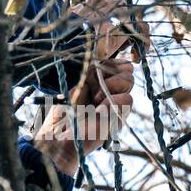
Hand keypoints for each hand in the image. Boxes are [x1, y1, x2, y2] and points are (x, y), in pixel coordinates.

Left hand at [33, 15, 134, 175]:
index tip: (93, 71)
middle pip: (127, 68)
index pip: (117, 59)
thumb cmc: (63, 110)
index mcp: (99, 77)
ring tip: (94, 101)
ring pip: (129, 80)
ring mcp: (116, 101)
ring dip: (110, 87)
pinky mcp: (120, 117)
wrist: (60, 138)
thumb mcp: (76, 82)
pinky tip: (98, 112)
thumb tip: (109, 53)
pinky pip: (128, 99)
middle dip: (110, 73)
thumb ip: (93, 68)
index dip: (110, 61)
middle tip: (92, 88)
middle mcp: (110, 87)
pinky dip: (113, 103)